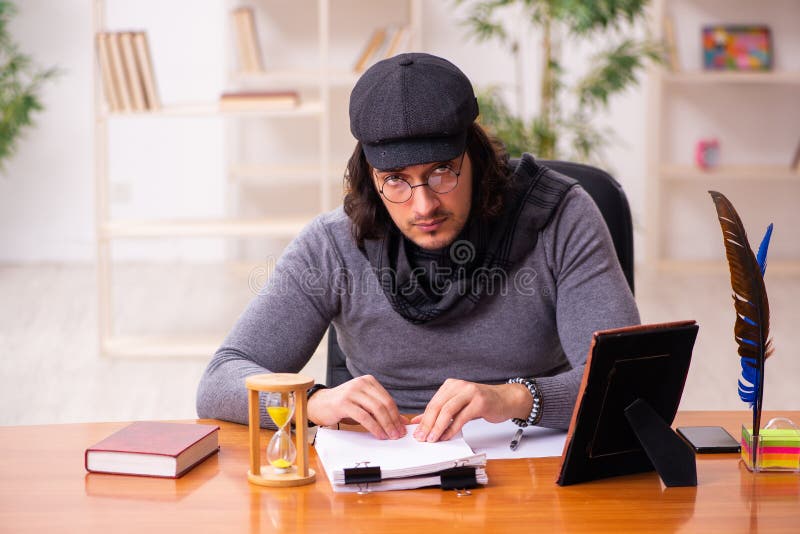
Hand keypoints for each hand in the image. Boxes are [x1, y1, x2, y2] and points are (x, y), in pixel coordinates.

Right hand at [306, 375, 407, 439]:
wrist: (320, 405)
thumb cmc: (344, 406)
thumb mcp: (365, 406)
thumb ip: (382, 412)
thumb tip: (403, 422)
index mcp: (368, 381)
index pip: (388, 399)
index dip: (397, 415)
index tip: (402, 428)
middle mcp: (361, 383)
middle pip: (384, 404)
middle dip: (393, 421)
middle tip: (398, 434)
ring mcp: (352, 392)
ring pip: (376, 409)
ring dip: (385, 425)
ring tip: (390, 436)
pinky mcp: (344, 403)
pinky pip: (364, 416)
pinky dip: (374, 427)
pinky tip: (379, 435)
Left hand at [410, 379, 531, 441]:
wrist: (506, 399)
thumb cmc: (481, 403)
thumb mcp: (458, 405)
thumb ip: (440, 412)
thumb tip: (419, 422)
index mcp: (451, 385)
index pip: (433, 403)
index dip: (424, 419)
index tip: (417, 433)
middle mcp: (459, 386)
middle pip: (438, 406)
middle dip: (428, 424)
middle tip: (422, 438)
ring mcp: (470, 392)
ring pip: (448, 411)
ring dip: (438, 427)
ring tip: (433, 439)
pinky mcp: (480, 402)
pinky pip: (461, 417)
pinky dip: (452, 429)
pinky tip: (447, 436)